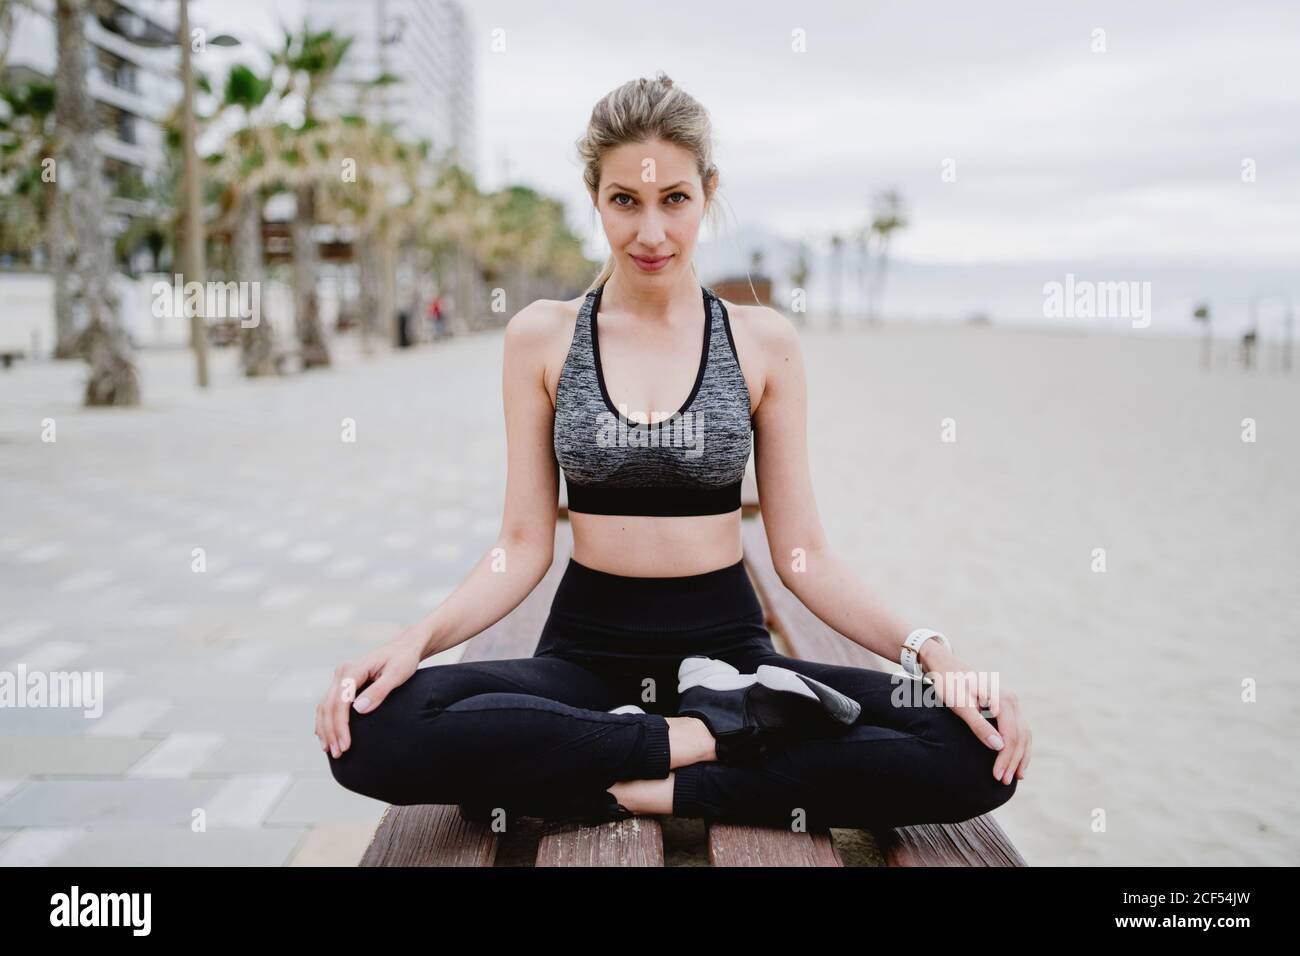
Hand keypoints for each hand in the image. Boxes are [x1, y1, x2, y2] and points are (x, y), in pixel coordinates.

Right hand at [315, 632, 422, 758]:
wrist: (405, 647)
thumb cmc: (403, 659)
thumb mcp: (397, 674)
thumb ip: (379, 691)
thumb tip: (359, 709)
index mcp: (353, 669)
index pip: (340, 702)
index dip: (340, 726)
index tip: (345, 745)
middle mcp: (342, 672)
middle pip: (328, 706)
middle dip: (331, 732)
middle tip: (338, 753)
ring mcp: (341, 677)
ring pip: (324, 706)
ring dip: (325, 729)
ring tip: (330, 750)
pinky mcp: (344, 682)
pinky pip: (329, 703)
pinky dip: (325, 720)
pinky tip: (325, 735)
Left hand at [917, 644, 1030, 785]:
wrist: (944, 665)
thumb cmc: (949, 684)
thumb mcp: (960, 705)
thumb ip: (979, 725)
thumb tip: (999, 746)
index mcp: (1003, 700)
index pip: (1011, 736)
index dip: (1005, 758)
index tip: (998, 776)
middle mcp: (1012, 700)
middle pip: (1020, 736)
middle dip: (1014, 761)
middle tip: (1005, 781)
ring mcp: (1011, 702)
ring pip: (1024, 733)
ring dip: (1020, 755)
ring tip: (1016, 776)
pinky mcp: (1006, 705)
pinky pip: (1019, 728)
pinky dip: (1019, 745)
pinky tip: (1015, 758)